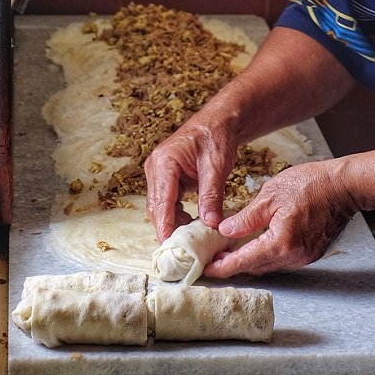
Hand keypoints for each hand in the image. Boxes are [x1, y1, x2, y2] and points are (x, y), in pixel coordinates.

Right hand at [144, 116, 238, 242]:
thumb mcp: (217, 166)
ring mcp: (158, 173)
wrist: (218, 121)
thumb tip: (210, 224)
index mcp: (164, 162)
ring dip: (172, 224)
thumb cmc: (216, 136)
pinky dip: (176, 215)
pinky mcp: (166, 178)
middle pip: (156, 207)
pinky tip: (190, 225)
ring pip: (160, 207)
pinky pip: (167, 202)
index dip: (164, 226)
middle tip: (181, 253)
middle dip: (167, 229)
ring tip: (189, 242)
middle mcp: (156, 167)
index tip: (170, 247)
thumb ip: (211, 195)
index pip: (161, 202)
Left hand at [203, 161, 357, 277]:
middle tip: (214, 258)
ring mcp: (305, 257)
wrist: (344, 186)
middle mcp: (294, 257)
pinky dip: (267, 253)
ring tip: (231, 250)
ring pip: (270, 264)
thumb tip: (225, 231)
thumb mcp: (271, 195)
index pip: (245, 261)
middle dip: (234, 264)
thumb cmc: (310, 184)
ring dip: (250, 259)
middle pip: (257, 267)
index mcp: (281, 243)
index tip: (207, 269)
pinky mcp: (312, 252)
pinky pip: (283, 258)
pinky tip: (257, 243)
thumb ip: (247, 218)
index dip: (224, 266)